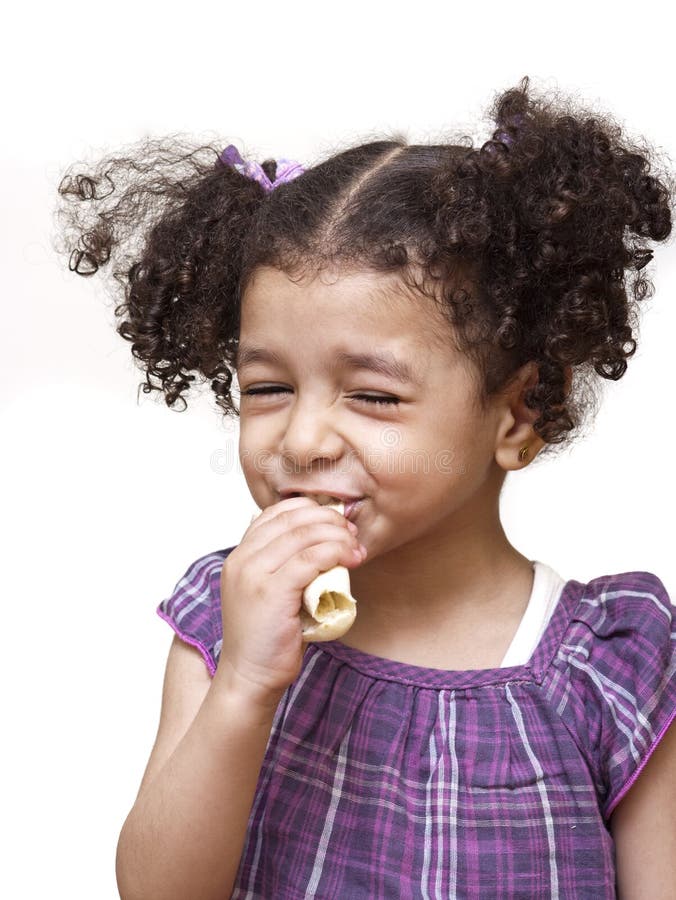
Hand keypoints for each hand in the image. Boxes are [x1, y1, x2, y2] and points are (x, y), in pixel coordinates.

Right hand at [214, 497, 364, 704]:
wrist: (249, 677)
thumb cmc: (267, 639)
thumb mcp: (270, 592)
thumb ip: (283, 565)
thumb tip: (321, 542)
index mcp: (239, 555)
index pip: (275, 513)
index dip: (310, 510)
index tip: (334, 522)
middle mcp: (241, 559)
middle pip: (292, 520)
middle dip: (328, 521)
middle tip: (351, 533)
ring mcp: (253, 574)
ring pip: (304, 536)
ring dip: (337, 536)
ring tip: (356, 548)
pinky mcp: (271, 591)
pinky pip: (311, 559)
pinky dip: (336, 553)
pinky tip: (352, 560)